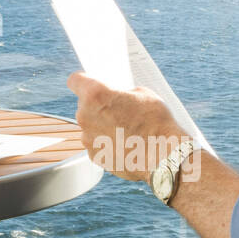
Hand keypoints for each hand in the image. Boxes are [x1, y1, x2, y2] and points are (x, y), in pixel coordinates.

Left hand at [66, 71, 186, 182]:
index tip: (89, 84)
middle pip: (84, 105)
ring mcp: (88, 138)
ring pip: (91, 126)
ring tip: (126, 131)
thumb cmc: (156, 123)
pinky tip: (126, 145)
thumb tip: (118, 99)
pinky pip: (97, 144)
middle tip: (119, 111)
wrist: (163, 157)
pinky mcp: (94, 156)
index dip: (83, 81)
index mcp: (95, 95)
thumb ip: (122, 94)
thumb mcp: (143, 94)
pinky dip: (107, 144)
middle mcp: (85, 116)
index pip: (75, 80)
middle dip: (99, 106)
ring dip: (103, 126)